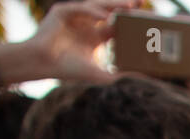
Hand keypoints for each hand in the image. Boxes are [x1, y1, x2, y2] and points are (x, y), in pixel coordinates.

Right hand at [0, 0, 139, 86]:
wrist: (43, 64)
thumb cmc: (68, 71)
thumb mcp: (101, 74)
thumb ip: (121, 76)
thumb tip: (144, 80)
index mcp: (95, 37)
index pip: (117, 25)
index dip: (130, 20)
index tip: (147, 17)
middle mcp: (86, 25)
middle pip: (109, 11)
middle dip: (125, 7)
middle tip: (142, 4)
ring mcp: (74, 17)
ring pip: (96, 6)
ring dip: (112, 4)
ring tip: (129, 6)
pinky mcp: (62, 12)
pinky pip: (81, 8)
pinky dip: (93, 12)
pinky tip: (105, 17)